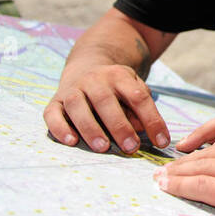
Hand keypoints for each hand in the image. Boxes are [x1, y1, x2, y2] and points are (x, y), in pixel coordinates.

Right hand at [44, 65, 168, 152]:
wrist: (87, 67)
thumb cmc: (116, 89)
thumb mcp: (133, 90)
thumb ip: (139, 109)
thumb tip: (142, 130)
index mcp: (119, 76)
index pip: (138, 97)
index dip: (152, 120)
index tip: (161, 142)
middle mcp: (94, 80)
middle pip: (106, 101)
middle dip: (120, 126)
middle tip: (131, 148)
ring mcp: (73, 89)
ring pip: (78, 106)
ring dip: (90, 127)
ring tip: (102, 147)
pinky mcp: (55, 101)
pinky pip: (53, 114)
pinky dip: (60, 128)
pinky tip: (71, 141)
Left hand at [156, 127, 214, 215]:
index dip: (203, 152)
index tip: (190, 158)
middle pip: (208, 153)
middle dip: (185, 162)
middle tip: (167, 169)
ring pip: (199, 168)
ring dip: (176, 174)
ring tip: (161, 179)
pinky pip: (200, 186)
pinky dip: (179, 186)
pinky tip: (167, 187)